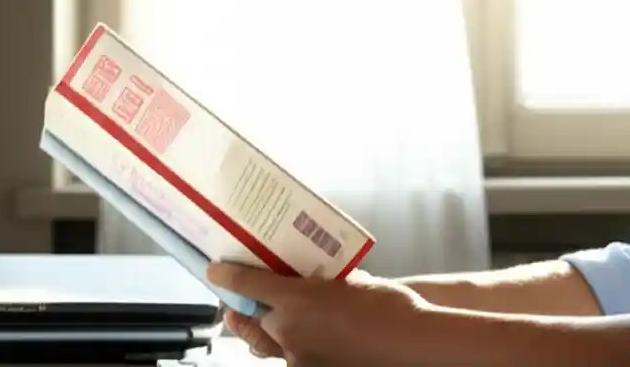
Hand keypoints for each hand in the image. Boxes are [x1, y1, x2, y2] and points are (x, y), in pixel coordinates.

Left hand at [207, 262, 431, 366]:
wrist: (413, 343)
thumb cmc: (389, 306)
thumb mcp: (353, 282)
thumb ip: (326, 280)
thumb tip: (311, 277)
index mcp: (297, 300)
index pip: (250, 286)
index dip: (229, 277)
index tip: (216, 271)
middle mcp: (289, 332)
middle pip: (250, 321)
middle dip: (240, 311)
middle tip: (235, 303)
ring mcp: (299, 358)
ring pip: (268, 345)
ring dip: (265, 333)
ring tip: (268, 324)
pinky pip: (291, 358)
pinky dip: (292, 349)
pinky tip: (305, 341)